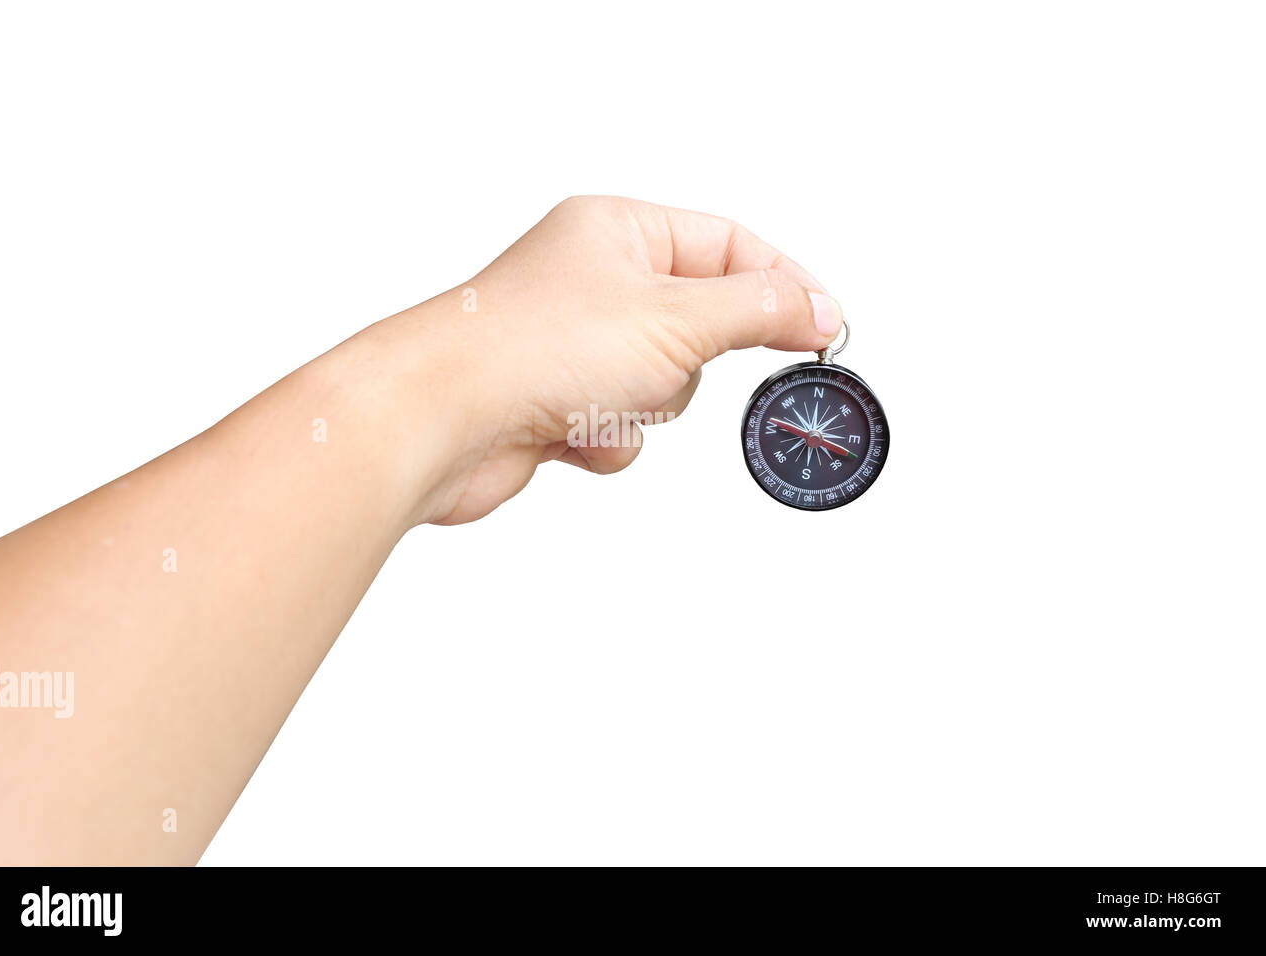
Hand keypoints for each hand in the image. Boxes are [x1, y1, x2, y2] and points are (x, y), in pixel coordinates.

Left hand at [399, 196, 843, 523]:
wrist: (439, 421)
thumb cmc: (531, 347)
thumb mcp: (676, 320)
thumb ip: (759, 311)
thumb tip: (818, 307)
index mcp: (619, 230)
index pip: (730, 244)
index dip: (783, 285)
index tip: (825, 326)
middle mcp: (595, 279)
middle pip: (700, 324)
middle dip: (686, 363)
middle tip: (662, 367)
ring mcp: (574, 344)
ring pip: (664, 385)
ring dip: (644, 406)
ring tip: (596, 399)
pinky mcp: (556, 401)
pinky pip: (623, 426)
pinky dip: (606, 437)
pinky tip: (566, 432)